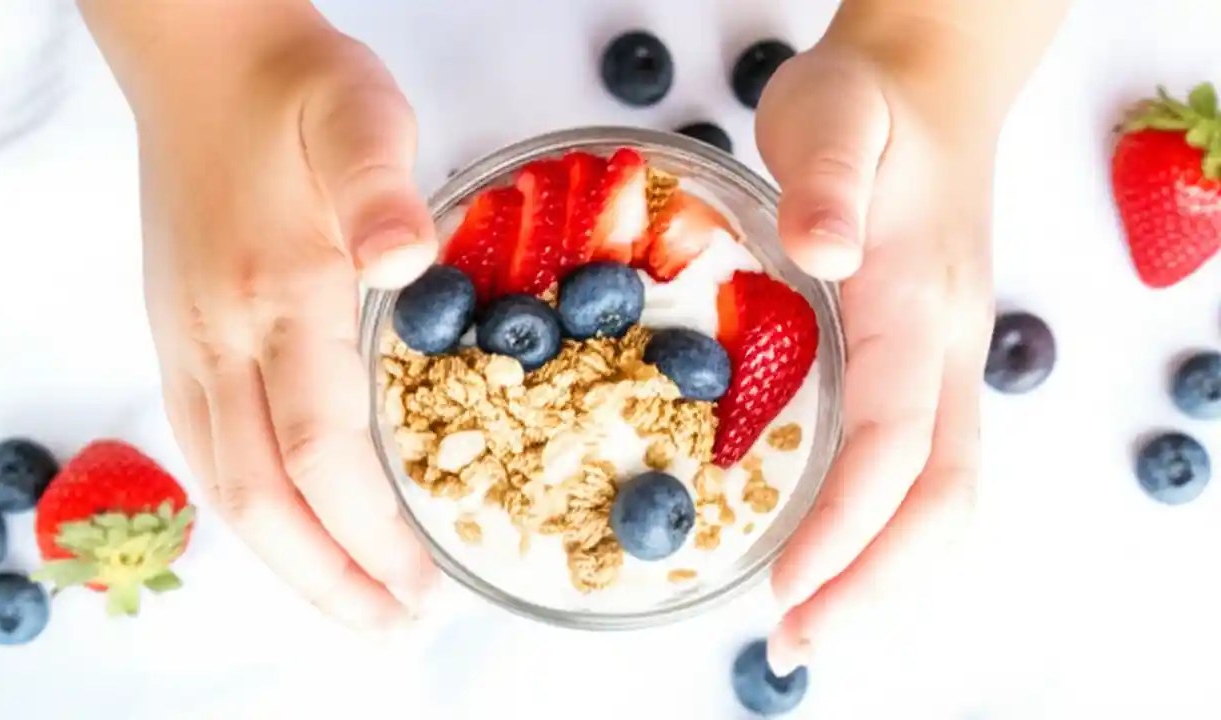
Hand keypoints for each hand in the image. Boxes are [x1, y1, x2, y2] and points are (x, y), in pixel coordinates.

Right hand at [137, 25, 437, 629]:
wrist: (202, 59)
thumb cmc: (294, 87)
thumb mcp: (358, 111)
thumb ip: (380, 185)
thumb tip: (406, 259)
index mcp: (280, 290)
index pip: (319, 447)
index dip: (370, 529)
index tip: (421, 582)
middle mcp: (221, 332)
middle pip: (263, 494)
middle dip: (328, 577)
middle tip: (391, 626)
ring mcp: (189, 338)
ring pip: (225, 484)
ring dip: (286, 561)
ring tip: (347, 605)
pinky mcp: (179, 333)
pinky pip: (204, 448)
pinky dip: (249, 511)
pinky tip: (285, 532)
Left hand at [756, 40, 994, 670]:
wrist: (925, 85)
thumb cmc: (867, 102)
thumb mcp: (831, 111)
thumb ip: (828, 176)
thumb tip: (828, 249)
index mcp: (917, 301)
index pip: (895, 440)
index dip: (847, 524)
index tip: (789, 586)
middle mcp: (944, 345)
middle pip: (940, 496)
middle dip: (876, 582)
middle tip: (799, 644)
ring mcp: (943, 358)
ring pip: (945, 494)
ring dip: (888, 573)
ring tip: (816, 625)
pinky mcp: (924, 362)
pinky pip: (926, 469)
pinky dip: (889, 532)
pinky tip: (841, 556)